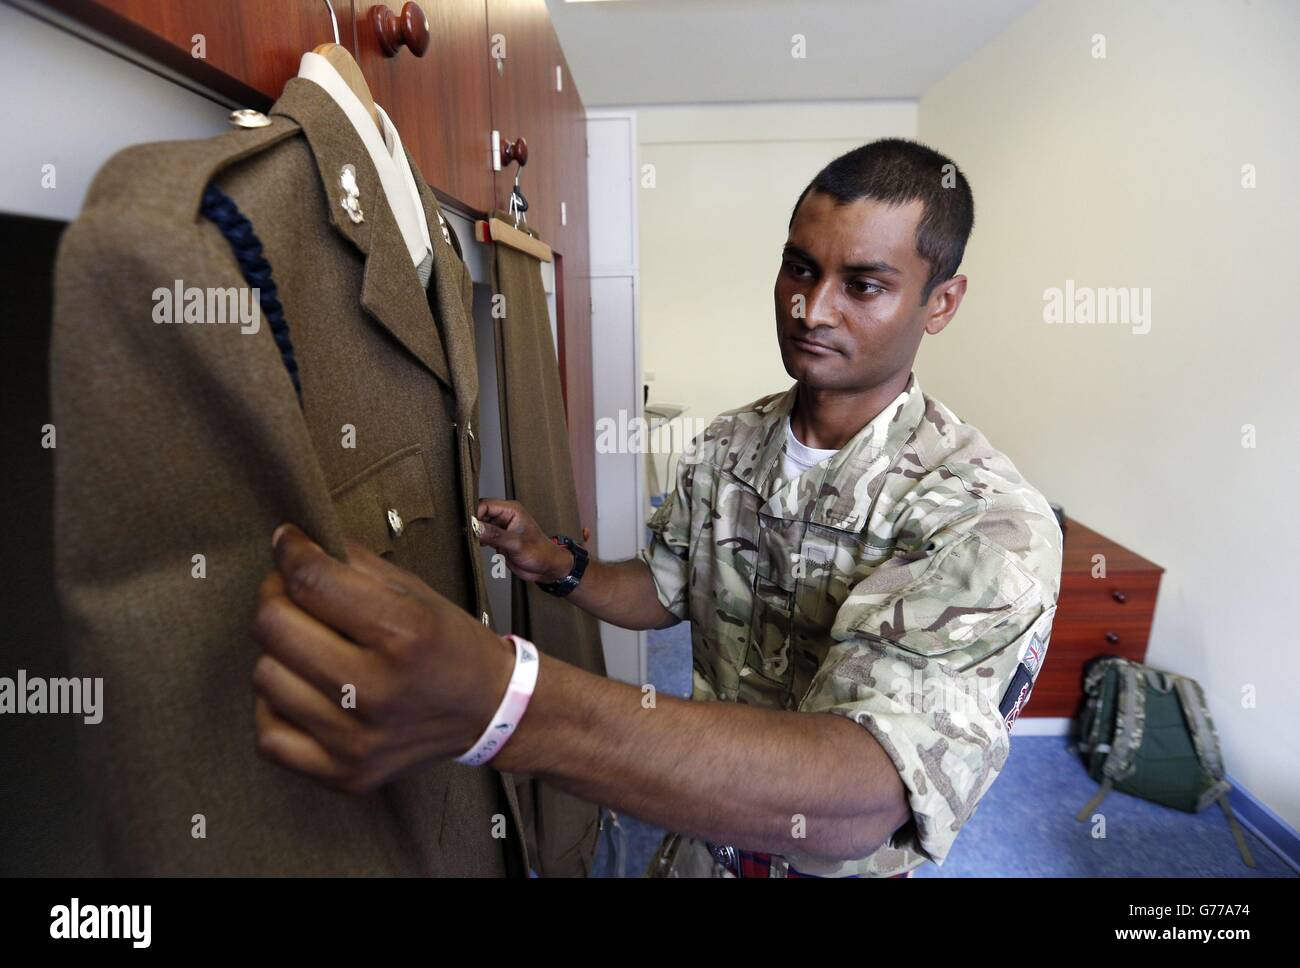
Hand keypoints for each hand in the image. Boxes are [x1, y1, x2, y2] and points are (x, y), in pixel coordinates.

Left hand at [250, 524, 514, 793]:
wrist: (491, 711)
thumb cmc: (451, 646)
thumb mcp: (416, 592)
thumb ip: (354, 565)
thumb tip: (294, 545)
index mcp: (404, 633)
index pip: (312, 581)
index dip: (290, 551)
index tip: (288, 543)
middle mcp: (378, 690)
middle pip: (274, 627)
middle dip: (277, 596)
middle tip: (295, 593)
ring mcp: (357, 739)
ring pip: (265, 676)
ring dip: (280, 652)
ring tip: (308, 646)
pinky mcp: (345, 773)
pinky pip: (269, 735)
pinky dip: (277, 706)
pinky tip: (305, 690)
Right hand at [475, 499, 570, 582]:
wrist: (546, 568)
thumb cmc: (539, 553)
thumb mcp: (516, 544)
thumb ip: (495, 535)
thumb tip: (475, 527)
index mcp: (511, 510)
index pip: (485, 505)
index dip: (474, 514)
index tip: (467, 526)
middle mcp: (504, 516)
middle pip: (480, 513)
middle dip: (471, 523)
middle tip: (464, 534)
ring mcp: (500, 528)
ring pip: (479, 525)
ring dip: (473, 532)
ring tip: (468, 540)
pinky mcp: (497, 539)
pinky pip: (482, 535)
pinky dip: (476, 540)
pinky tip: (474, 546)